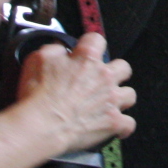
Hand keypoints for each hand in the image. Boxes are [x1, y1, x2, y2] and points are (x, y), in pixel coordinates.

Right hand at [14, 32, 135, 152]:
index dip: (90, 45)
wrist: (42, 125)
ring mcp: (112, 99)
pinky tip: (114, 128)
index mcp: (87, 59)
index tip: (85, 52)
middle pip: (123, 67)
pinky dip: (121, 126)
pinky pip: (128, 124)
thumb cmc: (38, 95)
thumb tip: (61, 49)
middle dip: (114, 72)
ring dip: (120, 98)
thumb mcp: (38, 60)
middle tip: (101, 80)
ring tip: (108, 104)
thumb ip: (53, 50)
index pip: (96, 40)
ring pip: (129, 94)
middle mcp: (104, 76)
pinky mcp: (113, 122)